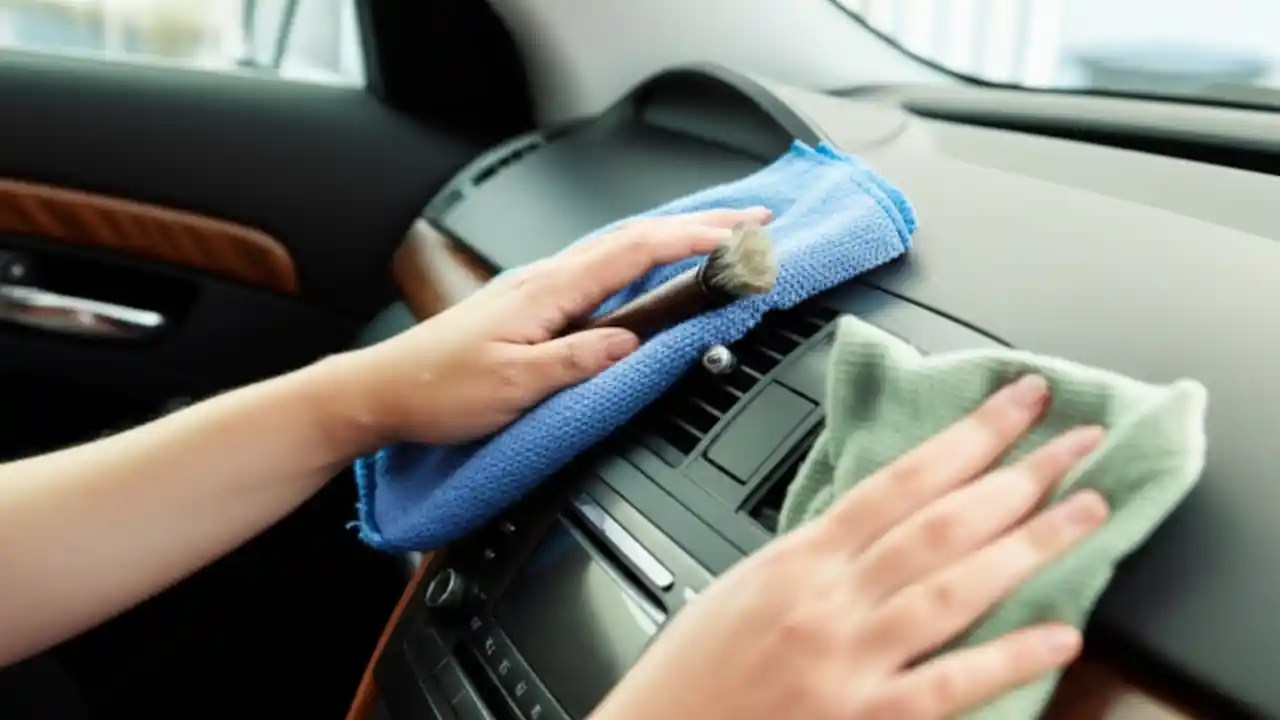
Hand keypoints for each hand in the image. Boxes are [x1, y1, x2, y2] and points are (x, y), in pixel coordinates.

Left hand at [332, 207, 772, 446]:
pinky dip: (641, 259)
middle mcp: (545, 278)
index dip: (694, 239)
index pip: (635, 251)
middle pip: (636, 237)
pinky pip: (601, 269)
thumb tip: (632, 345)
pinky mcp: (533, 304)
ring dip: (674, 237)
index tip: (741, 233)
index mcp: (547, 289)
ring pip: (620, 248)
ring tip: (719, 235)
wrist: (384, 390)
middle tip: (753, 220)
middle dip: (699, 224)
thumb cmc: (438, 389)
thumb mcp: (514, 386)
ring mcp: (539, 288)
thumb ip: (577, 361)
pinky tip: (652, 268)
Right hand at [593, 376, 1108, 719]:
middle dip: (1018, 475)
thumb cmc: (693, 672)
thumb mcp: (744, 586)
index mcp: (798, 561)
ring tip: (1088, 510)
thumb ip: (816, 555)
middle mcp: (830, 602)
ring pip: (955, 589)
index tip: (1018, 403)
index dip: (969, 436)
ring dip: (1031, 545)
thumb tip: (880, 522)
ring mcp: (850, 662)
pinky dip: (1007, 658)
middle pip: (941, 523)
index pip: (900, 480)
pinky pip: (948, 684)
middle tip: (1080, 441)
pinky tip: (1058, 634)